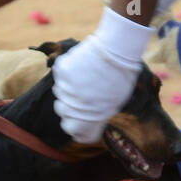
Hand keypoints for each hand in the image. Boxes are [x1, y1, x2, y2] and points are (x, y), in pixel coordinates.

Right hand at [52, 6, 152, 143]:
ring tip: (84, 78)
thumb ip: (98, 114)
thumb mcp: (114, 103)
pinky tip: (80, 66)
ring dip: (68, 88)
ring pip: (59, 92)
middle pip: (62, 111)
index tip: (79, 123)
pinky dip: (66, 73)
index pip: (72, 130)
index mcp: (91, 116)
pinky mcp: (61, 71)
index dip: (76, 127)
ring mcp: (66, 87)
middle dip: (69, 107)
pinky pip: (59, 76)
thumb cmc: (121, 77)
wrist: (115, 50)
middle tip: (81, 96)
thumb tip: (88, 118)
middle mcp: (75, 105)